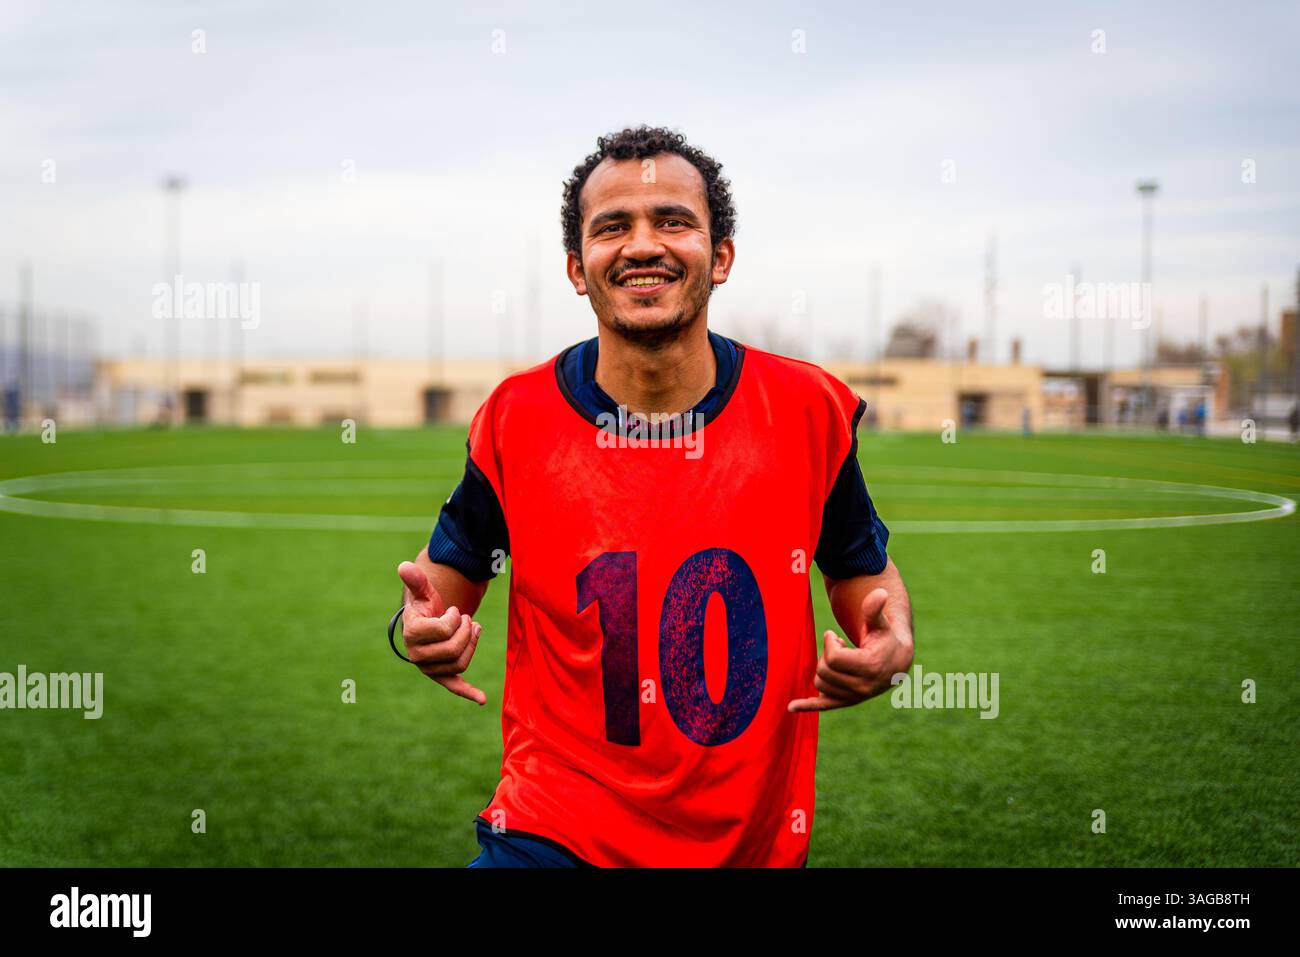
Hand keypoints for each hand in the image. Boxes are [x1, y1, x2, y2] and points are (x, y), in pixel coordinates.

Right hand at [396, 561, 485, 704]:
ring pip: (460, 663)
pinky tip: (482, 699)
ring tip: (473, 627)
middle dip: (467, 631)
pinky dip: (468, 692)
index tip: (453, 611)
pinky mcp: (440, 675)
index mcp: (412, 634)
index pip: (444, 631)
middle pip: (453, 650)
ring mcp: (428, 667)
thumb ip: (416, 580)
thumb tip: (404, 566)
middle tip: (467, 618)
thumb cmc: (425, 605)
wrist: (424, 622)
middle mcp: (416, 655)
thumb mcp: (422, 592)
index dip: (454, 618)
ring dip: (472, 644)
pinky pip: (454, 686)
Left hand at [787, 587, 912, 712]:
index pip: (833, 658)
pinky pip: (824, 706)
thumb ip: (874, 609)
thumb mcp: (880, 623)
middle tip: (836, 645)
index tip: (833, 635)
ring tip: (839, 659)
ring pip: (820, 684)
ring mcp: (855, 697)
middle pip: (824, 671)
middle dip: (825, 654)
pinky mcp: (847, 702)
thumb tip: (880, 592)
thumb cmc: (885, 638)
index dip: (829, 643)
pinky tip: (792, 706)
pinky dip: (807, 706)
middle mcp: (863, 687)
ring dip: (823, 668)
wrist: (896, 662)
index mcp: (870, 666)